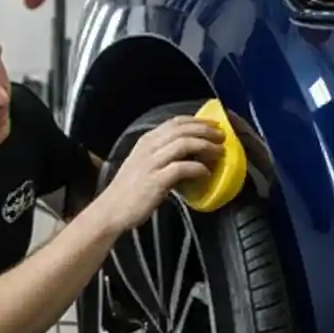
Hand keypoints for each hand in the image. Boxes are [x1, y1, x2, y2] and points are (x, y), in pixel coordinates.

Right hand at [96, 117, 223, 232]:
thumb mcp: (145, 164)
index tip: (214, 126)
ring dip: (206, 146)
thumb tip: (191, 153)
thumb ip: (163, 155)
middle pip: (183, 129)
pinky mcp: (156, 181)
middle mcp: (149, 147)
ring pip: (185, 144)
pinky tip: (206, 174)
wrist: (111, 211)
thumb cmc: (130, 190)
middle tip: (222, 137)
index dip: (198, 121)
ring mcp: (152, 163)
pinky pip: (183, 168)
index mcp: (147, 140)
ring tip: (219, 153)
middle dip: (206, 131)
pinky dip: (198, 168)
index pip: (176, 122)